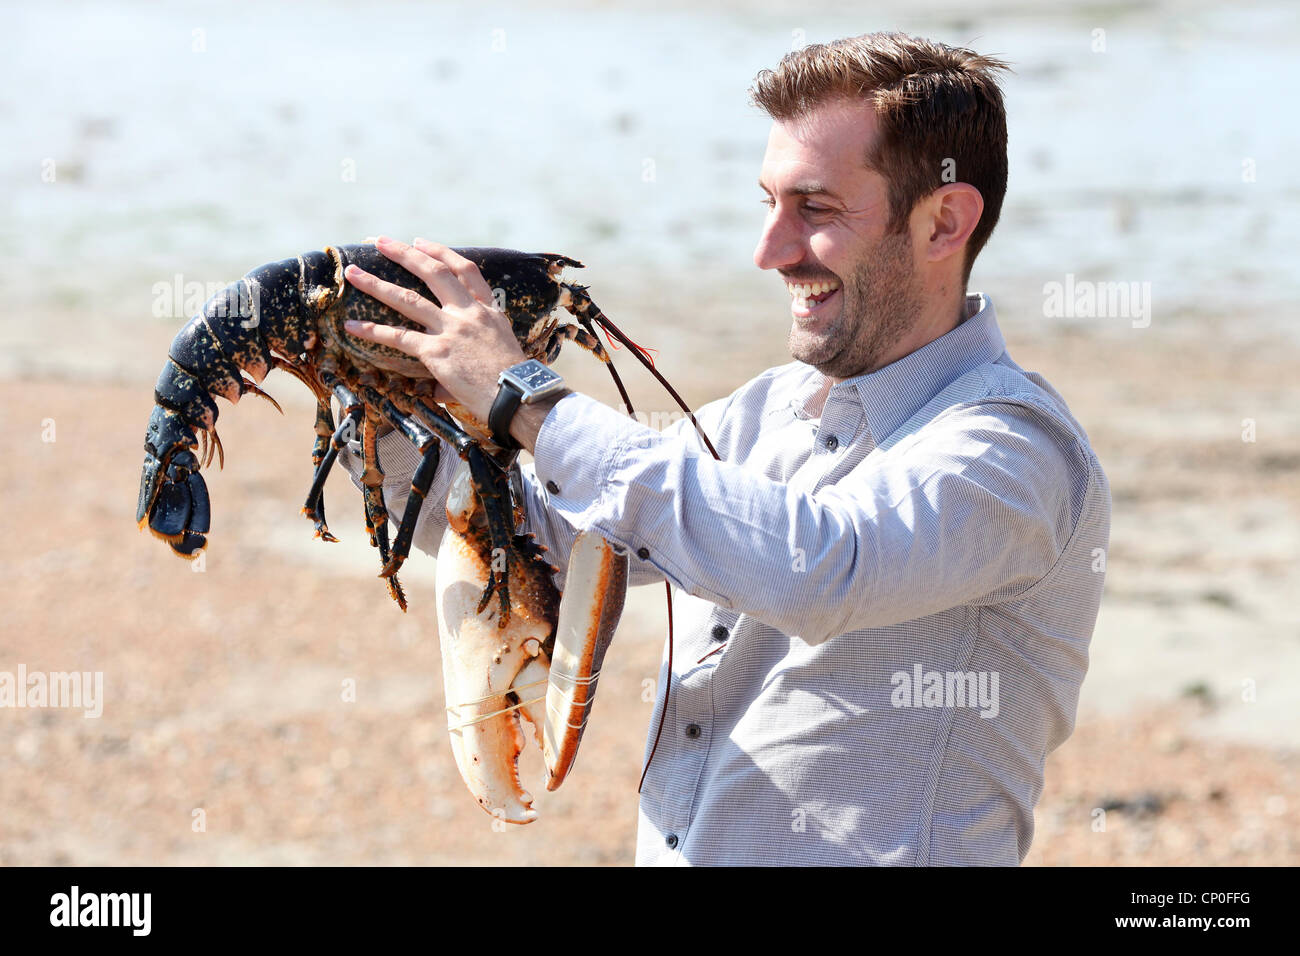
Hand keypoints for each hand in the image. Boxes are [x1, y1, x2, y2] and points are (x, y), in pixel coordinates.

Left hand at [341, 236, 527, 424]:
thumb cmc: (514, 381)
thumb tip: (448, 373)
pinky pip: (398, 337)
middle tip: (379, 241)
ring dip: (376, 283)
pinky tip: (351, 325)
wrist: (518, 396)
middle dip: (403, 253)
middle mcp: (469, 313)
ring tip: (353, 272)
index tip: (421, 242)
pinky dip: (372, 330)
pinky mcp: (436, 352)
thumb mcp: (503, 350)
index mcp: (488, 310)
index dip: (441, 252)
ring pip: (408, 299)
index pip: (465, 270)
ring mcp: (451, 330)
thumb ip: (475, 347)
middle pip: (433, 272)